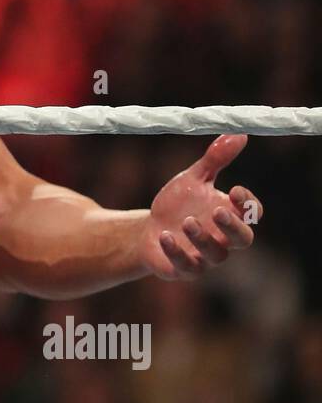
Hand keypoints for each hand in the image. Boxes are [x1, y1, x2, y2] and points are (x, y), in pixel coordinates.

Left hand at [139, 134, 262, 280]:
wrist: (149, 229)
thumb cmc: (178, 205)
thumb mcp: (193, 179)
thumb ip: (215, 160)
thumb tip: (238, 133)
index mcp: (230, 214)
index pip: (253, 214)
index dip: (249, 205)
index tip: (236, 190)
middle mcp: (223, 238)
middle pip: (243, 239)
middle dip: (233, 227)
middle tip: (217, 212)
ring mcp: (205, 256)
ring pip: (216, 255)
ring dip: (202, 238)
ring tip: (187, 221)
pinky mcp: (183, 268)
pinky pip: (186, 266)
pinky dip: (176, 252)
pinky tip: (164, 236)